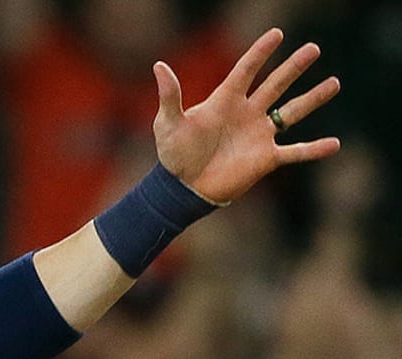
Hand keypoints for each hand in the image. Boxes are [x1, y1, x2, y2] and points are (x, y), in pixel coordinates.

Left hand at [154, 28, 339, 203]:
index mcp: (225, 101)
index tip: (277, 34)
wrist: (183, 188)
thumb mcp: (169, 123)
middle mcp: (247, 113)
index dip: (260, 53)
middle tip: (314, 49)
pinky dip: (314, 149)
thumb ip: (170, 95)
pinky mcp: (266, 158)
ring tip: (335, 83)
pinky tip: (335, 144)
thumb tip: (159, 66)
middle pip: (275, 85)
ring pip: (292, 112)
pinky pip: (295, 152)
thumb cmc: (174, 154)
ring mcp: (259, 135)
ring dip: (313, 99)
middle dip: (294, 67)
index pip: (246, 71)